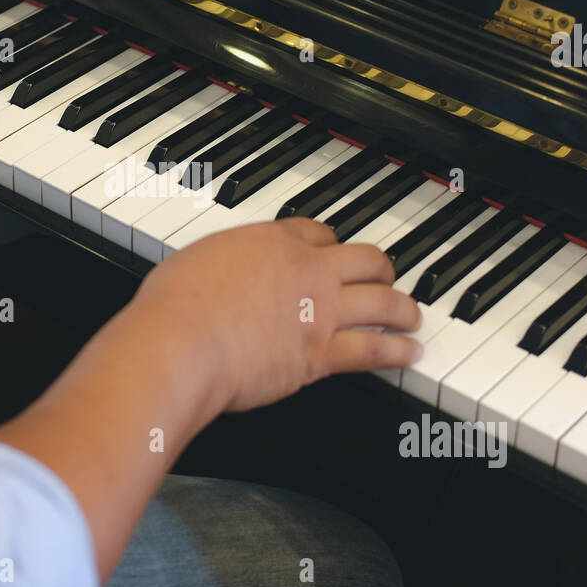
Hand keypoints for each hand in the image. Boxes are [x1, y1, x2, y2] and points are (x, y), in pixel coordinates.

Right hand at [129, 218, 421, 412]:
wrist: (180, 343)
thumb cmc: (173, 307)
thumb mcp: (193, 262)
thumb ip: (216, 266)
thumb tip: (210, 276)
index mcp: (271, 240)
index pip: (318, 232)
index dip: (331, 243)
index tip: (333, 251)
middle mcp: (306, 270)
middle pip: (364, 259)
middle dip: (381, 268)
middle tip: (386, 275)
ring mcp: (320, 312)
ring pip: (382, 302)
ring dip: (404, 309)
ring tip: (412, 316)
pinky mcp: (321, 354)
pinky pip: (373, 349)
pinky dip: (397, 351)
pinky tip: (410, 352)